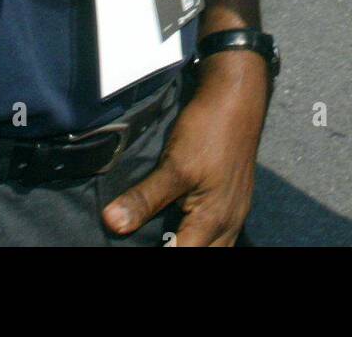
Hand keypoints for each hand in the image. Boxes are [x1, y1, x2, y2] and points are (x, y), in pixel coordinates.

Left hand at [102, 51, 269, 246]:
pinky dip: (201, 237)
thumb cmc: (210, 128)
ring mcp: (236, 210)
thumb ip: (145, 198)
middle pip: (206, 256)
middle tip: (151, 239)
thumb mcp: (174, 164)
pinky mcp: (235, 197)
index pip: (182, 256)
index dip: (159, 253)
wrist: (238, 94)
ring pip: (216, 247)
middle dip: (180, 251)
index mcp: (214, 221)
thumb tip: (113, 223)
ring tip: (166, 237)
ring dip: (191, 245)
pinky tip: (184, 225)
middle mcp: (230, 222)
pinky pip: (220, 233)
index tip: (134, 244)